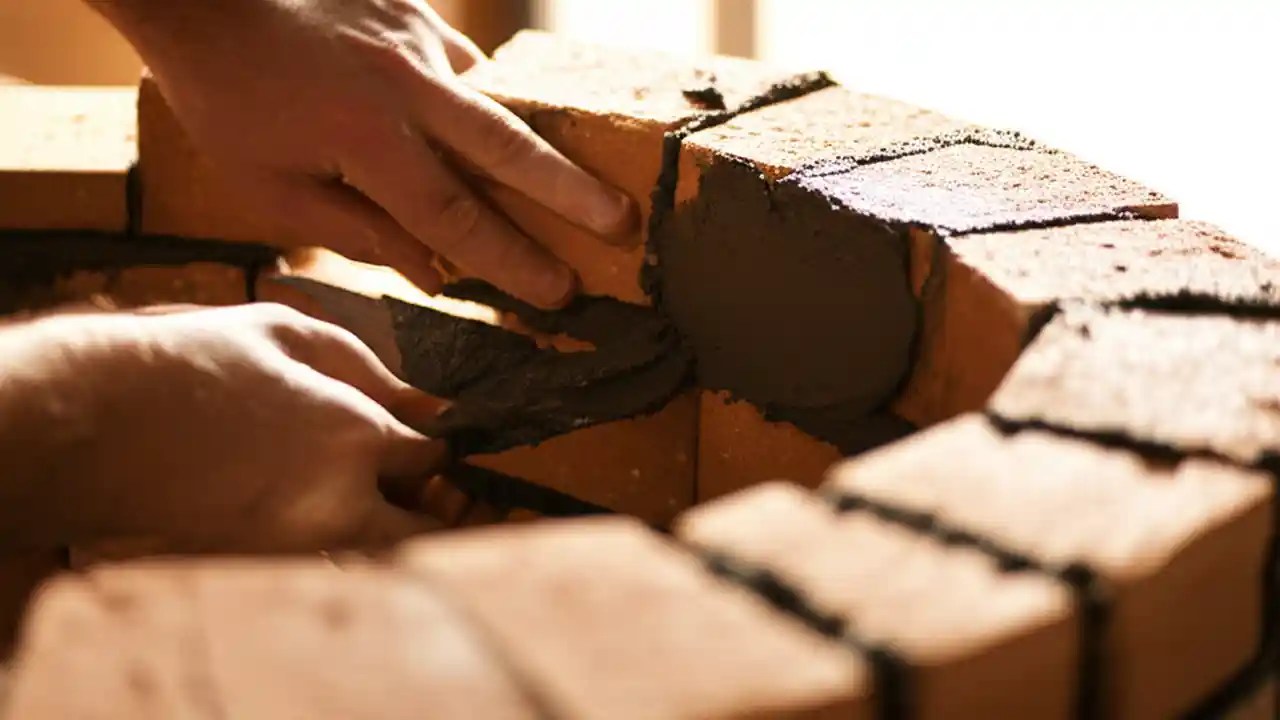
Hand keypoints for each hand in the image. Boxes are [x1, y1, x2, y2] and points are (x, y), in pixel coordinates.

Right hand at [0, 304, 447, 552]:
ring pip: (381, 554)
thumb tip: (422, 399)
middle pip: (426, 528)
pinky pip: (331, 561)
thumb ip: (368, 367)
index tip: (428, 429)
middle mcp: (340, 499)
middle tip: (433, 486)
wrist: (102, 425)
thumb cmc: (193, 362)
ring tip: (383, 496)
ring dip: (396, 531)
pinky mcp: (264, 562)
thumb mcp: (288, 333)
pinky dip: (346, 543)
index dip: (437, 440)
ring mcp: (300, 541)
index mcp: (354, 434)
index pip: (431, 454)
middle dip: (438, 508)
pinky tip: (325, 504)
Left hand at [94, 0, 635, 307]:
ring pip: (496, 101)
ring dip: (541, 145)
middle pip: (508, 146)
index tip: (560, 292)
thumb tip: (434, 272)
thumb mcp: (270, 187)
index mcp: (366, 138)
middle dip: (571, 191)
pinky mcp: (419, 14)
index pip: (456, 214)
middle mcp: (405, 86)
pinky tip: (493, 132)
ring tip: (582, 184)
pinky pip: (470, 68)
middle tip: (626, 222)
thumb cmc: (227, 98)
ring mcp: (418, 41)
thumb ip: (355, 232)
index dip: (513, 259)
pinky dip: (486, 104)